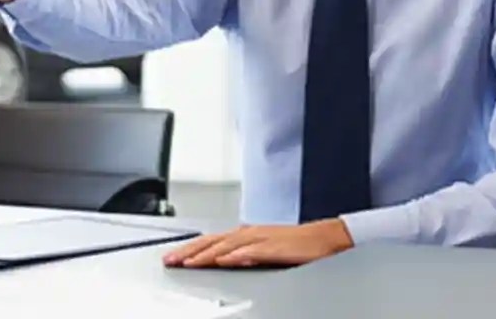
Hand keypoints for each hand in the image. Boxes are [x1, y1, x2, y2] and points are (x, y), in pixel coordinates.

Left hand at [162, 220, 353, 268]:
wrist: (325, 239)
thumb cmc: (295, 246)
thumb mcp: (262, 250)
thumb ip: (242, 255)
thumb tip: (220, 262)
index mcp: (244, 235)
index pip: (210, 241)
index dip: (189, 249)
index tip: (171, 258)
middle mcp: (249, 233)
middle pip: (212, 242)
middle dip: (189, 251)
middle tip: (170, 261)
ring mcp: (262, 239)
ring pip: (227, 246)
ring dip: (206, 254)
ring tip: (189, 263)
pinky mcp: (276, 247)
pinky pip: (253, 252)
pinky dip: (236, 255)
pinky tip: (224, 260)